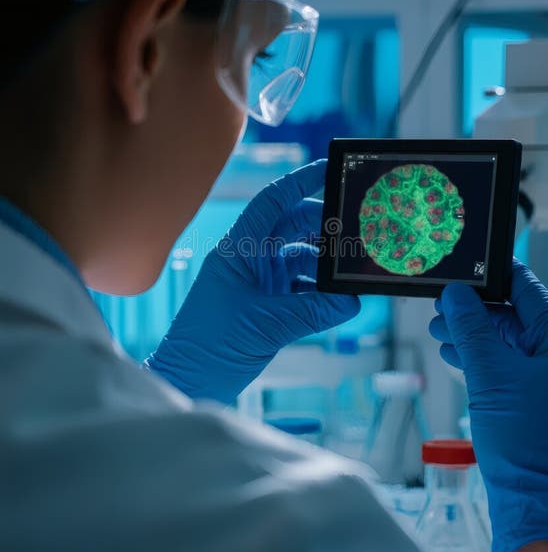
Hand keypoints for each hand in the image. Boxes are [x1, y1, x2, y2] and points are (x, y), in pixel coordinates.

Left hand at [145, 160, 359, 404]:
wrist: (188, 381)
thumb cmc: (209, 347)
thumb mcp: (267, 325)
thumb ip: (313, 311)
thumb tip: (351, 301)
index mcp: (237, 249)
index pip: (271, 202)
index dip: (300, 181)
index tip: (330, 169)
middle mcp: (247, 259)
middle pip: (292, 227)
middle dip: (324, 228)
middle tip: (355, 232)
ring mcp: (256, 281)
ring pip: (299, 258)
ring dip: (325, 264)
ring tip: (351, 270)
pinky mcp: (264, 305)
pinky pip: (299, 287)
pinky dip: (320, 292)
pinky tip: (339, 300)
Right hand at [429, 260, 547, 551]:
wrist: (543, 509)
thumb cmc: (530, 447)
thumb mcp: (493, 377)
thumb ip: (472, 330)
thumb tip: (456, 295)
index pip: (527, 290)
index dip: (493, 275)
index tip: (464, 265)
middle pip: (517, 316)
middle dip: (476, 309)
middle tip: (441, 304)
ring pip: (510, 344)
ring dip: (475, 335)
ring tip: (441, 331)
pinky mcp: (539, 405)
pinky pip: (510, 369)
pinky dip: (483, 360)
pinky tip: (459, 356)